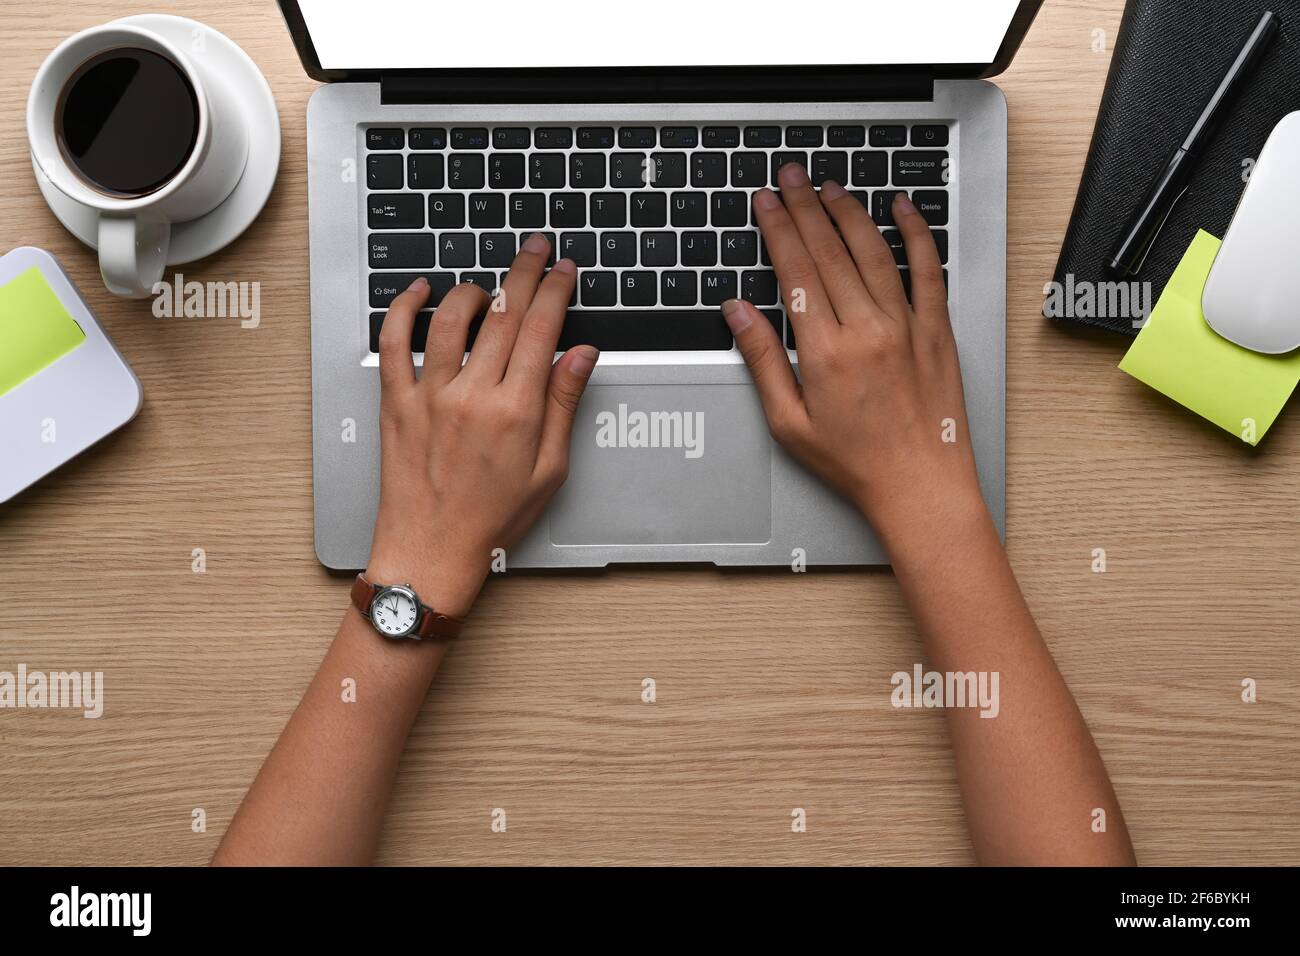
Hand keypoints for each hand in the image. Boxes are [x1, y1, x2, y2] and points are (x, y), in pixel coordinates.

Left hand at [366, 234, 597, 616]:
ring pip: (451, 319)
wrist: (431, 551)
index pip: (541, 329)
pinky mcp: (396, 403)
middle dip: (524, 273)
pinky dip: (404, 310)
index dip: (555, 290)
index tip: (563, 270)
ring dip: (473, 291)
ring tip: (488, 286)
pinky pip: (393, 343)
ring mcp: (430, 396)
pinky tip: (418, 292)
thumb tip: (581, 354)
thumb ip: (564, 404)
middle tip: (534, 249)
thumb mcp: (550, 468)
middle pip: (503, 314)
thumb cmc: (492, 520)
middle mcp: (473, 395)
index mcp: (516, 411)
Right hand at [723, 163, 984, 544]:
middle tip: (791, 177)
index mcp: (825, 352)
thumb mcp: (789, 423)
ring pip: (874, 251)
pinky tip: (902, 209)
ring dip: (849, 213)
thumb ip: (762, 361)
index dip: (777, 229)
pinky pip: (929, 270)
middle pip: (830, 251)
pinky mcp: (937, 331)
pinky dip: (917, 234)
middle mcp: (867, 330)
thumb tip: (738, 313)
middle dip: (805, 207)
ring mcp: (906, 326)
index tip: (766, 202)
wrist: (921, 487)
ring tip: (829, 187)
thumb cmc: (855, 464)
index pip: (795, 271)